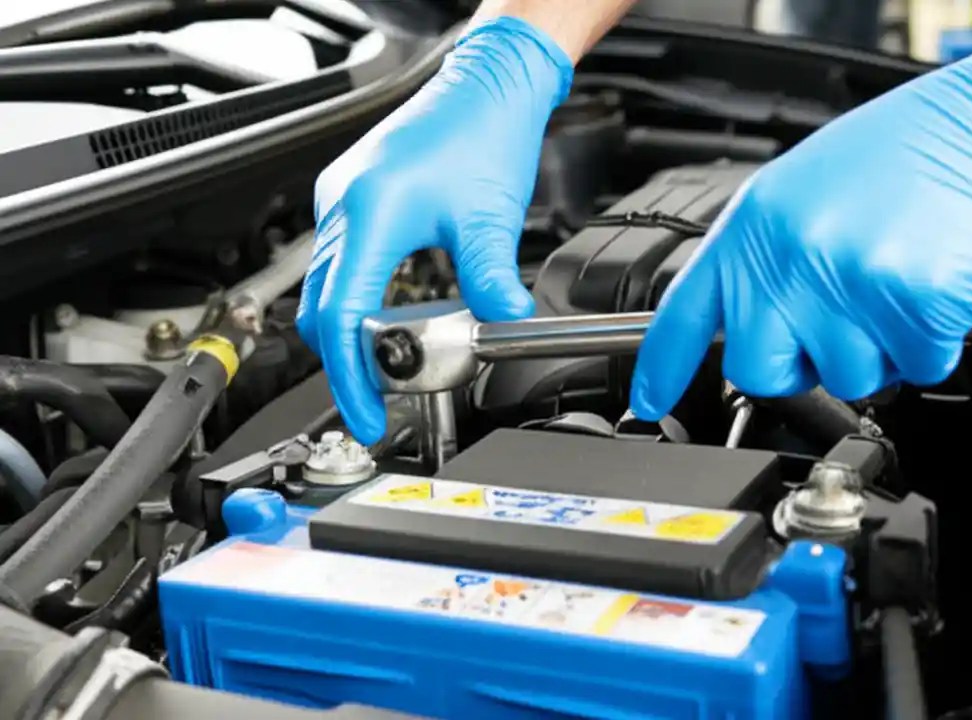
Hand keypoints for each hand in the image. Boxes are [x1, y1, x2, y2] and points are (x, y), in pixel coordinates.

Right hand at [297, 18, 571, 444]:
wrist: (486, 84)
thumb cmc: (483, 131)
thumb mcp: (490, 218)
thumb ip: (491, 280)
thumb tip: (502, 324)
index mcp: (370, 212)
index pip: (341, 317)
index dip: (350, 376)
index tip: (366, 413)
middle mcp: (342, 204)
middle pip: (321, 309)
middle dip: (345, 361)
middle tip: (380, 397)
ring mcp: (340, 198)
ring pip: (325, 286)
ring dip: (349, 329)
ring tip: (388, 362)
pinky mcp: (349, 195)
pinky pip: (337, 260)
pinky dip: (353, 296)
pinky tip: (384, 314)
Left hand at [629, 0, 971, 419]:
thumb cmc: (919, 149)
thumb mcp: (812, 189)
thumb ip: (775, 255)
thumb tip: (763, 317)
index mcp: (758, 223)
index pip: (686, 312)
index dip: (662, 367)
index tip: (651, 400)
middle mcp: (791, 254)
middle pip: (762, 370)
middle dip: (804, 365)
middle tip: (844, 325)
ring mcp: (847, 281)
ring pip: (848, 378)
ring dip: (882, 350)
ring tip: (902, 283)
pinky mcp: (909, 304)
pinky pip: (915, 366)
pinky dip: (935, 342)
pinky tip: (939, 288)